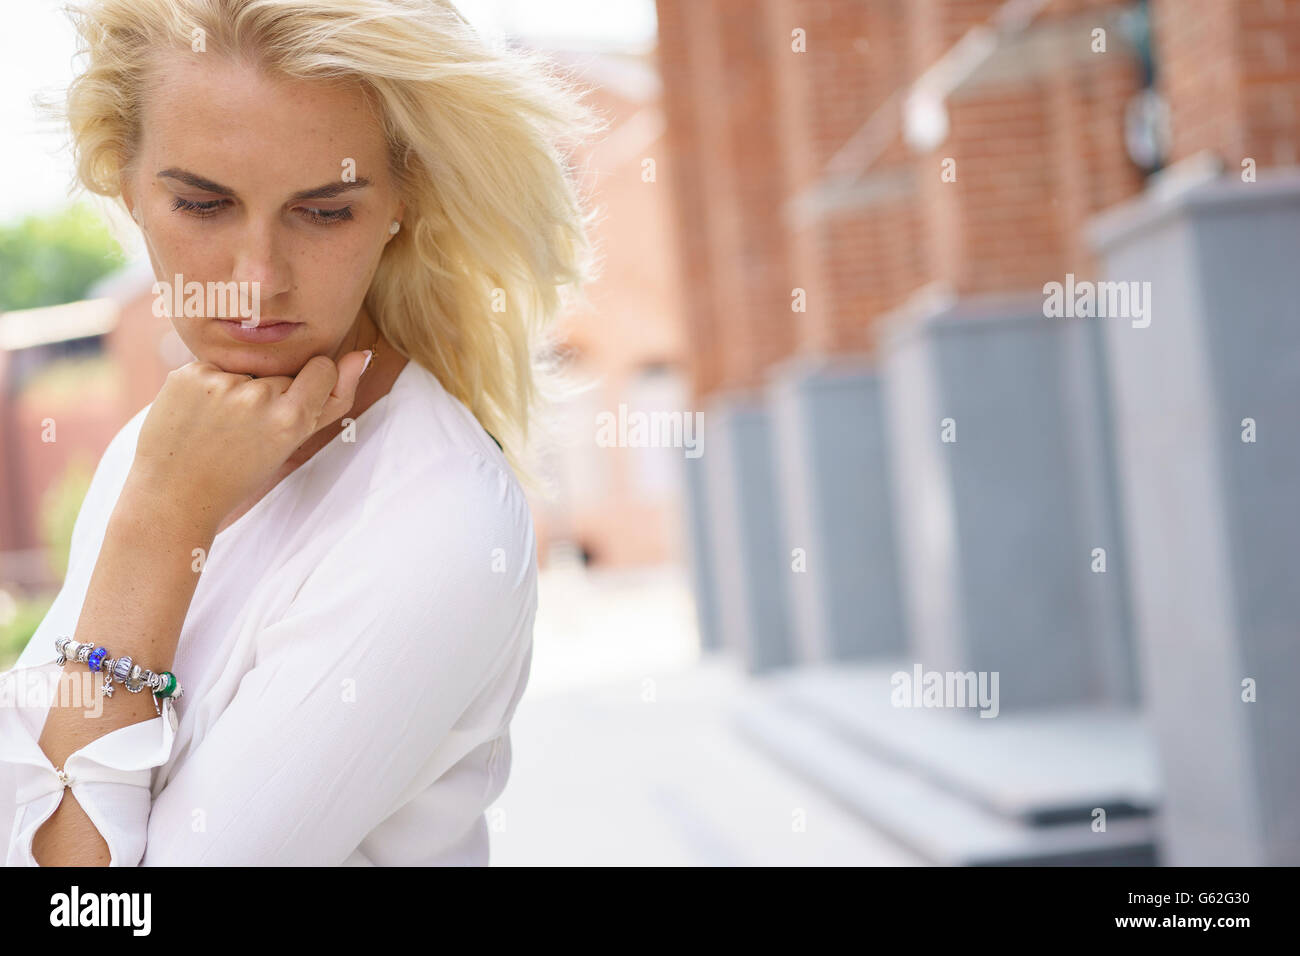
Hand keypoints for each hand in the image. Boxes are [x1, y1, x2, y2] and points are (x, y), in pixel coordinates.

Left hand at [129, 351, 370, 529]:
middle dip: (268, 394)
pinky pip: (212, 366)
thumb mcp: (293, 443)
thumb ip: (334, 400)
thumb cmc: (240, 473)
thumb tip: (361, 354)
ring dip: (236, 389)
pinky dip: (206, 386)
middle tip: (243, 432)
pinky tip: (196, 415)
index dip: (310, 385)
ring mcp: (220, 383)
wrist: (174, 495)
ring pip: (246, 369)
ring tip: (217, 425)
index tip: (289, 409)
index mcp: (290, 418)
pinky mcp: (188, 374)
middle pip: (281, 372)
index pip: (321, 368)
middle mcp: (257, 397)